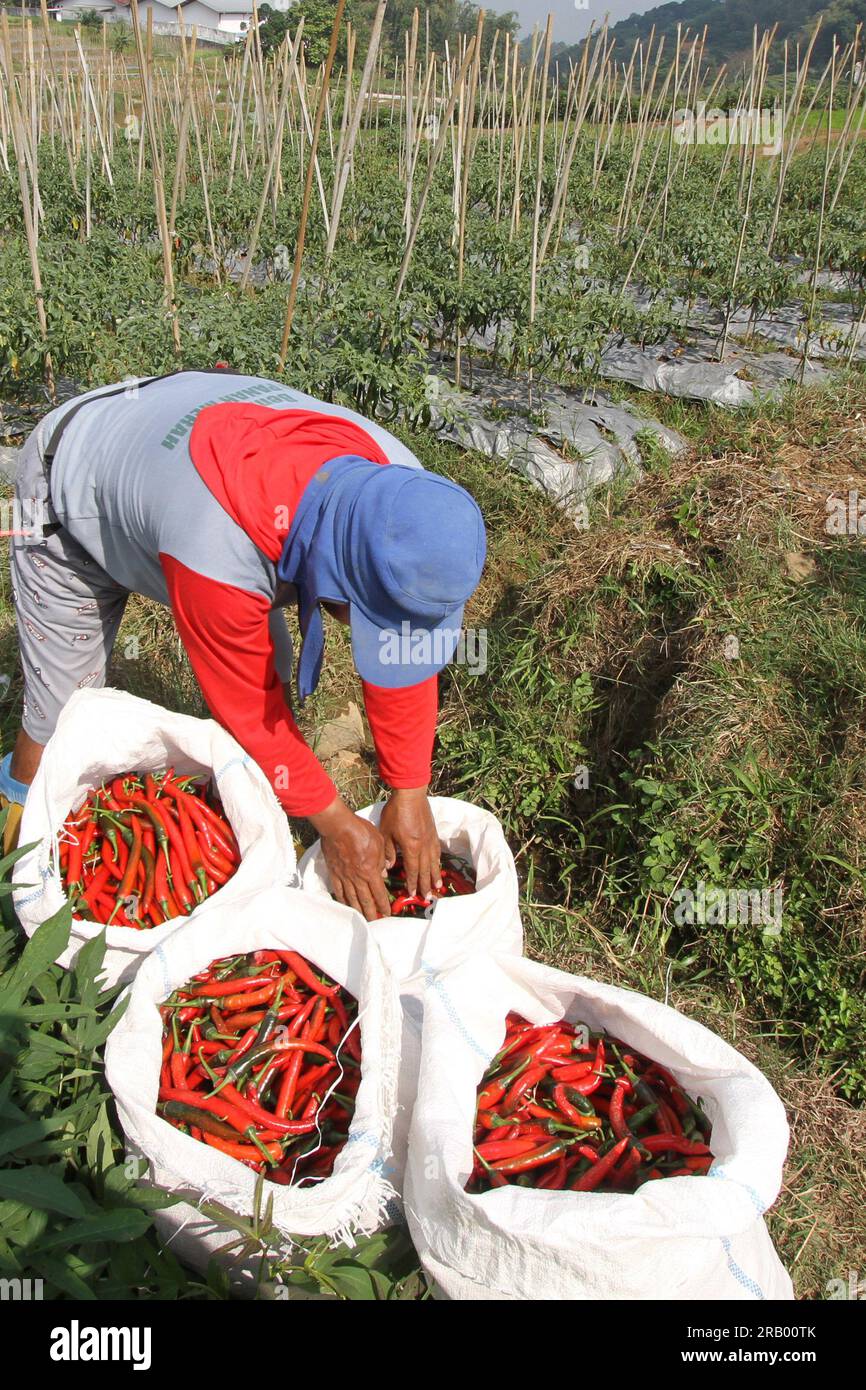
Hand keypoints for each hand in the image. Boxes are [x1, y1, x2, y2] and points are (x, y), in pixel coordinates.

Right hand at [310, 796, 391, 921]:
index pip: (379, 893)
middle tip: (376, 921)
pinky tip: (346, 906)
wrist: (338, 826)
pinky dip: (343, 900)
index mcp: (371, 871)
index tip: (387, 913)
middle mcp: (358, 878)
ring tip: (362, 919)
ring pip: (352, 899)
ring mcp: (345, 877)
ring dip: (358, 910)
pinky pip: (339, 891)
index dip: (384, 905)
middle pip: (366, 900)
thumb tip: (383, 873)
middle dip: (372, 913)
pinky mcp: (334, 873)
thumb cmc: (360, 831)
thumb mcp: (379, 843)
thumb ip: (382, 860)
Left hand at [379, 787, 440, 899]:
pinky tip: (438, 866)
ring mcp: (430, 839)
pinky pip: (436, 852)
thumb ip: (388, 851)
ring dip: (435, 876)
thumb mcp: (386, 832)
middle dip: (426, 885)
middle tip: (428, 898)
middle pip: (425, 870)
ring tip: (437, 887)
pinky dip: (438, 862)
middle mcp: (423, 846)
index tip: (413, 894)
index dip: (412, 883)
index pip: (412, 870)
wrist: (411, 794)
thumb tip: (388, 867)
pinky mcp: (433, 833)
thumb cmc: (396, 812)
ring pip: (434, 862)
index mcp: (411, 848)